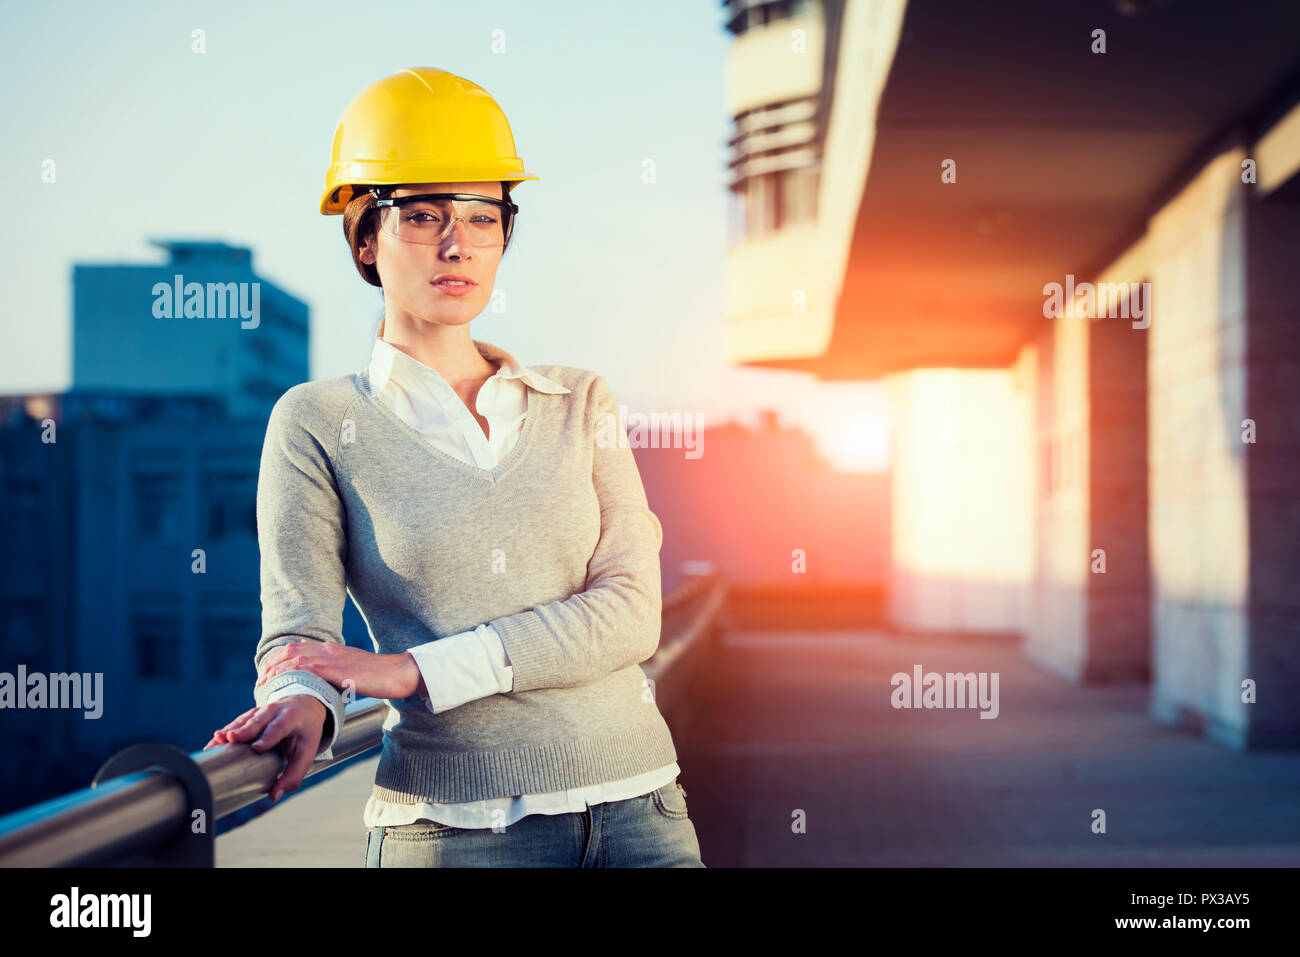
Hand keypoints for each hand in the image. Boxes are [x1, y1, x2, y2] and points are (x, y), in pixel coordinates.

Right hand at [202, 696, 325, 802]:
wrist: (303, 706)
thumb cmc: (305, 734)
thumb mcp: (307, 752)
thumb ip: (294, 775)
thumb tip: (274, 797)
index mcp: (291, 718)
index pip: (279, 727)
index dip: (268, 737)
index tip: (257, 748)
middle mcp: (274, 711)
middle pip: (258, 721)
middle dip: (244, 730)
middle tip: (230, 739)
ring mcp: (259, 712)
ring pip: (242, 722)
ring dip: (228, 732)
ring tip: (214, 744)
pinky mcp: (248, 716)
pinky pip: (234, 725)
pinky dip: (223, 735)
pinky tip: (211, 746)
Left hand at [255, 641, 421, 699]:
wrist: (399, 672)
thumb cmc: (380, 676)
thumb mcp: (353, 671)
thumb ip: (336, 673)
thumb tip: (323, 683)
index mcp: (332, 650)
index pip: (297, 648)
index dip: (278, 660)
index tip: (268, 675)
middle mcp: (329, 650)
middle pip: (290, 651)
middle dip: (271, 665)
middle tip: (261, 682)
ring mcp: (333, 659)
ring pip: (295, 658)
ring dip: (276, 671)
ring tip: (265, 686)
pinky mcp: (338, 670)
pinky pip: (308, 670)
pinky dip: (292, 676)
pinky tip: (284, 686)